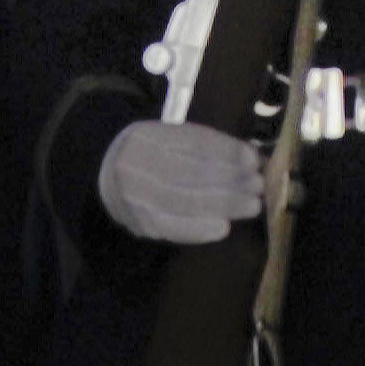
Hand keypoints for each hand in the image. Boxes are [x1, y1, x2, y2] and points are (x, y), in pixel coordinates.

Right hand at [99, 118, 267, 246]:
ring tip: (251, 205)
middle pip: (190, 173)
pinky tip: (223, 228)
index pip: (192, 142)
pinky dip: (201, 230)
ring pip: (185, 202)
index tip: (253, 160)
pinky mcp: (139, 224)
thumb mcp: (169, 139)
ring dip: (224, 205)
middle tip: (258, 186)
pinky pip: (173, 229)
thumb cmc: (151, 156)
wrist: (106, 180)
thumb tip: (251, 158)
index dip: (226, 151)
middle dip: (230, 181)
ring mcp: (133, 197)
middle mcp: (134, 164)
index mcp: (145, 136)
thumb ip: (205, 147)